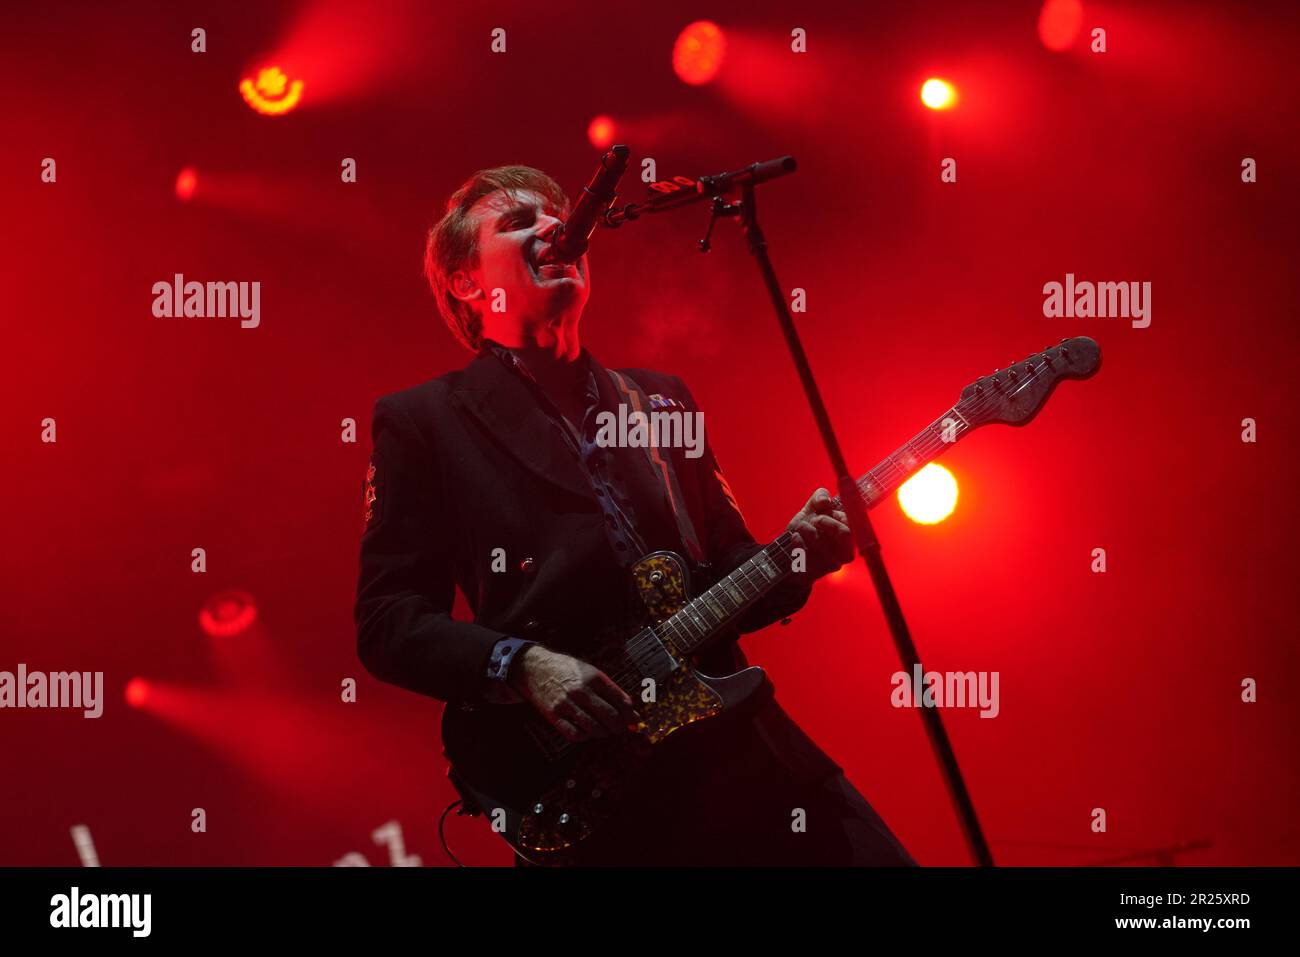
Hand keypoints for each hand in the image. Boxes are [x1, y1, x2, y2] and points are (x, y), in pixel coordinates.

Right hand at [510, 645, 637, 741]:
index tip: (632, 719)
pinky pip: (575, 734)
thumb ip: (611, 691)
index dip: (630, 714)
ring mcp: (567, 704)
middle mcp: (582, 691)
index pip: (622, 702)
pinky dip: (585, 737)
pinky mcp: (554, 715)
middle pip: (611, 717)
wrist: (536, 669)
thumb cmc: (568, 670)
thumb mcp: (591, 672)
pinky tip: (587, 731)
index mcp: (595, 678)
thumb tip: (632, 712)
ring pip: (595, 728)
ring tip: (604, 730)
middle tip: (619, 728)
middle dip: (619, 726)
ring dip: (604, 732)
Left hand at [786, 488, 853, 578]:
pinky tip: (795, 538)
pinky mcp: (817, 571)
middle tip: (813, 519)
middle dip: (825, 521)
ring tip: (799, 527)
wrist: (787, 554)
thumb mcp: (811, 510)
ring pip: (823, 543)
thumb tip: (825, 501)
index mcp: (848, 533)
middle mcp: (845, 550)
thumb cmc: (805, 530)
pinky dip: (798, 542)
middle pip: (845, 533)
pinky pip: (808, 554)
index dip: (838, 514)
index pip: (854, 522)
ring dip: (807, 530)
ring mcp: (832, 563)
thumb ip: (819, 498)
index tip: (825, 509)